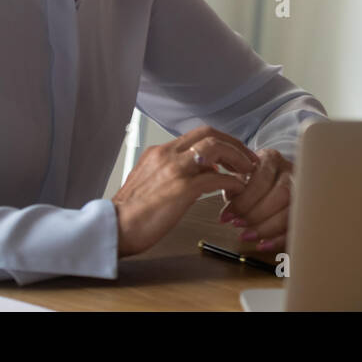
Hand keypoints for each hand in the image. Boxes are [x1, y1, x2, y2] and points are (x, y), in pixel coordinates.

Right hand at [112, 125, 258, 257]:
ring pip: (215, 148)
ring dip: (237, 157)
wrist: (113, 228)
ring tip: (248, 170)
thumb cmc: (130, 212)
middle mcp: (167, 154)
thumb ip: (177, 171)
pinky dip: (232, 182)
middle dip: (234, 143)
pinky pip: (217, 179)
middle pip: (210, 133)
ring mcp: (175, 169)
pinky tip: (238, 189)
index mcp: (160, 152)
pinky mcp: (182, 188)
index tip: (235, 151)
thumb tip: (207, 171)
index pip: (198, 134)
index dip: (222, 140)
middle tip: (248, 157)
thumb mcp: (151, 180)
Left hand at [219, 147, 293, 253]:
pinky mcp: (304, 210)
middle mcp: (291, 172)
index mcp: (272, 159)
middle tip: (238, 225)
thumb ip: (234, 187)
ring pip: (291, 210)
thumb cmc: (252, 178)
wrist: (272, 176)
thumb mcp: (240, 175)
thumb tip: (230, 207)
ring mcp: (302, 190)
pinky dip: (279, 239)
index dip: (245, 200)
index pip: (262, 179)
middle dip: (257, 214)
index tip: (227, 215)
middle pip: (282, 194)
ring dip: (268, 227)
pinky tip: (263, 245)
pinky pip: (295, 226)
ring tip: (248, 236)